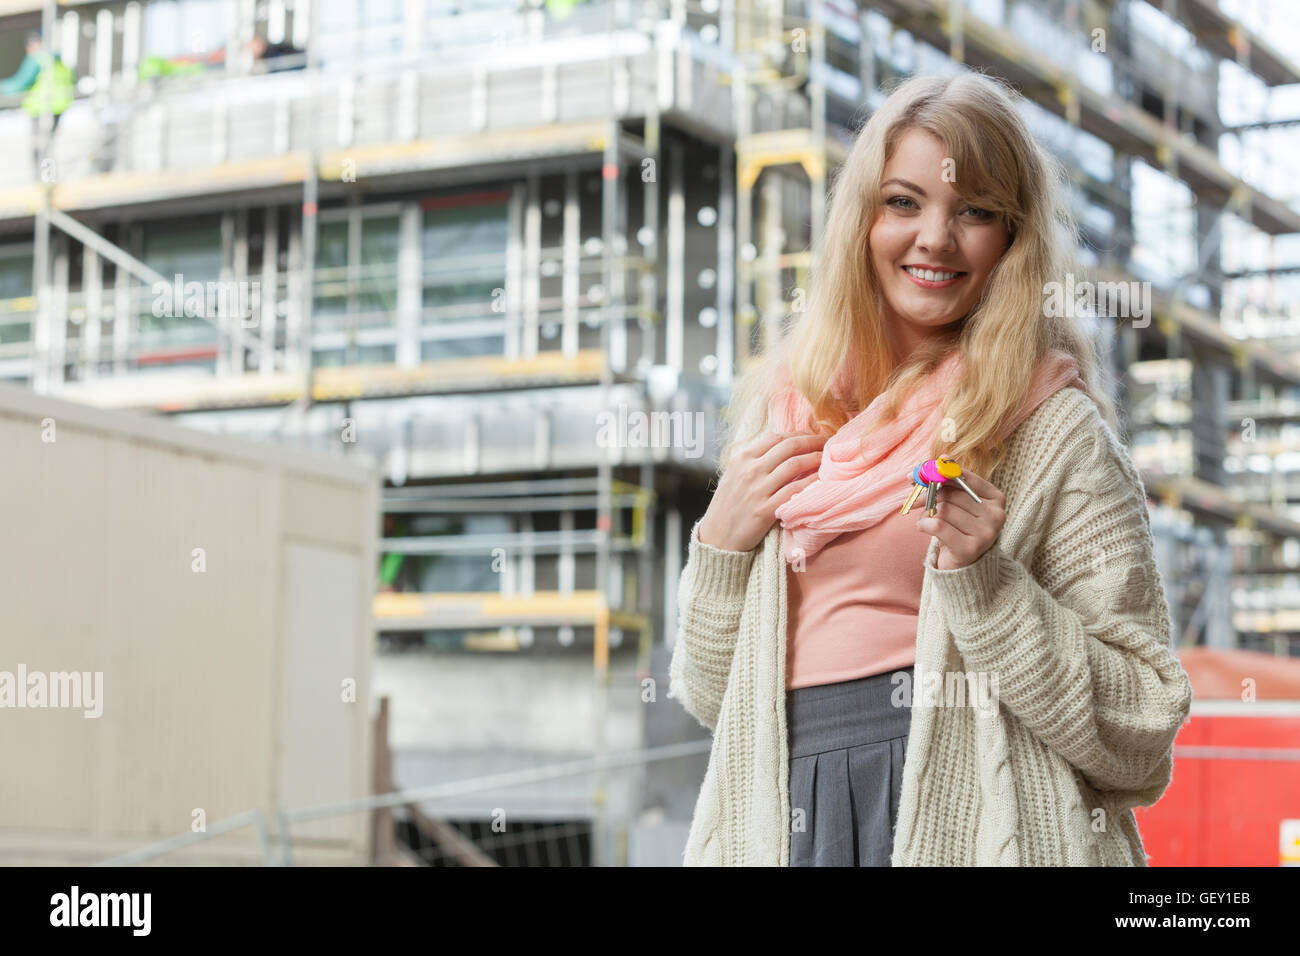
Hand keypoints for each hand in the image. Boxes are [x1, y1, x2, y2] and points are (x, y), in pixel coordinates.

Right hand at [697, 430, 826, 551]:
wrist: (717, 538)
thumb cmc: (728, 506)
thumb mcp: (733, 475)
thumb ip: (754, 460)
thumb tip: (783, 446)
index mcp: (741, 458)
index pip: (776, 438)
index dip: (800, 434)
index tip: (814, 436)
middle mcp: (749, 470)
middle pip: (789, 447)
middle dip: (813, 442)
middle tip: (828, 443)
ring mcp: (757, 490)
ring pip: (795, 465)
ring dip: (816, 459)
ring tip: (828, 459)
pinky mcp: (765, 510)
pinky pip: (794, 491)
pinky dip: (811, 483)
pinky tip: (821, 481)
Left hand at [915, 471, 1004, 570]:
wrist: (962, 564)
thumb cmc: (958, 527)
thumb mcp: (956, 502)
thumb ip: (949, 479)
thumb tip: (943, 455)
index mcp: (996, 498)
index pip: (963, 477)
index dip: (937, 474)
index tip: (916, 475)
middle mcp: (996, 515)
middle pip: (951, 494)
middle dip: (927, 495)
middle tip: (914, 501)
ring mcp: (986, 533)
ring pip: (944, 510)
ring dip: (926, 514)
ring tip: (925, 520)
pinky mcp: (971, 548)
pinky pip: (939, 526)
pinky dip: (924, 524)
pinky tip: (922, 528)